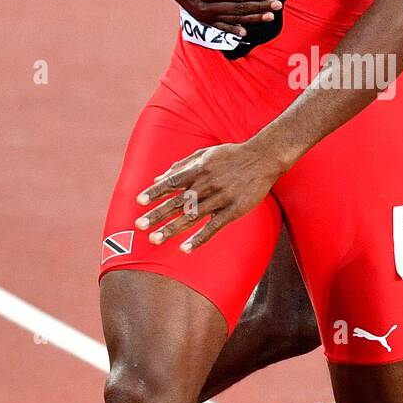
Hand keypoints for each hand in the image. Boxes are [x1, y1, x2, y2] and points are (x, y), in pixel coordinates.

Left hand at [134, 140, 282, 251]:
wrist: (262, 158)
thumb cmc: (231, 155)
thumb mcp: (205, 154)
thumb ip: (181, 165)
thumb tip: (158, 178)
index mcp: (199, 169)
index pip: (172, 182)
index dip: (155, 192)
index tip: (139, 201)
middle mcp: (206, 184)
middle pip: (177, 202)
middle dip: (157, 214)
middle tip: (139, 225)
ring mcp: (220, 199)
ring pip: (192, 217)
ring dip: (172, 229)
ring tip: (154, 240)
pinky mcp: (233, 211)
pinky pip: (213, 228)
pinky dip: (199, 239)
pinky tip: (185, 249)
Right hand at [150, 0, 280, 37]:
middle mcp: (207, 7)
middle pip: (239, 8)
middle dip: (260, 7)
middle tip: (278, 5)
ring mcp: (204, 15)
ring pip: (233, 19)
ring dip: (253, 18)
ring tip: (270, 17)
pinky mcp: (202, 18)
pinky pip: (220, 27)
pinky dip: (232, 30)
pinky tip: (245, 33)